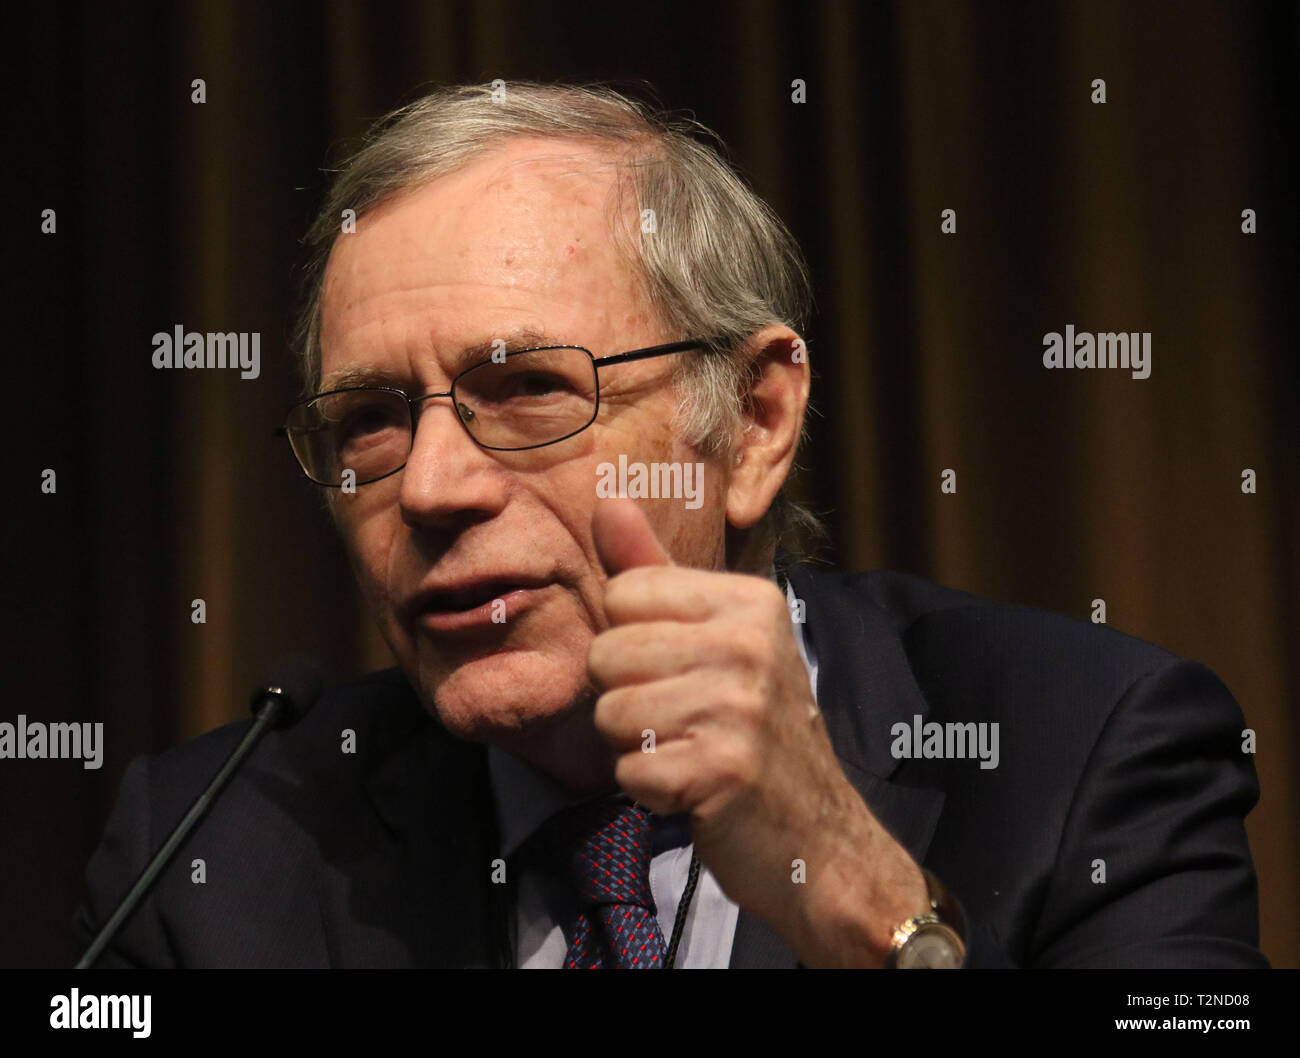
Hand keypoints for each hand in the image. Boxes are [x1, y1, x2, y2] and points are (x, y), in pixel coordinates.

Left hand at [587, 497, 928, 965]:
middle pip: (607, 653)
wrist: (820, 837)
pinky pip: (629, 772)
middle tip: (684, 721)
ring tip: (690, 752)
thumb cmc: (754, 729)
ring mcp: (741, 708)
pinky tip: (694, 790)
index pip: (624, 593)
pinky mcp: (724, 772)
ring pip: (610, 714)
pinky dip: (650, 791)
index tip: (681, 672)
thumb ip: (653, 569)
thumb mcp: (715, 636)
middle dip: (627, 698)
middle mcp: (749, 644)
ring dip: (636, 748)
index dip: (633, 642)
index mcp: (749, 601)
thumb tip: (607, 498)